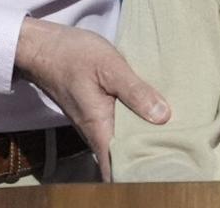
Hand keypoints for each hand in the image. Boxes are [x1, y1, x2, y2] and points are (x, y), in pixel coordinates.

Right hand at [14, 16, 169, 180]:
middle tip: (175, 146)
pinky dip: (133, 125)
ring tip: (169, 132)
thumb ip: (135, 92)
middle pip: (122, 157)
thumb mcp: (110, 67)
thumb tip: (163, 116)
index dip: (137, 173)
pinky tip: (151, 114)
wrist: (45, 47)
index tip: (162, 167)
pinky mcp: (95, 113)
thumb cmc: (74, 56)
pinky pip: (117, 127)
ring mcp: (94, 124)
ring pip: (120, 142)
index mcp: (99, 128)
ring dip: (141, 139)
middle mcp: (95, 133)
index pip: (116, 168)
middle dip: (146, 155)